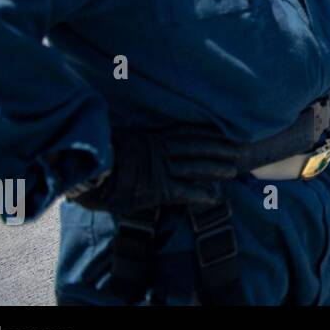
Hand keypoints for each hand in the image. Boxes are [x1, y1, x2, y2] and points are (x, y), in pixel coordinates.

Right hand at [71, 127, 239, 212]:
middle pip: (198, 148)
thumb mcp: (122, 139)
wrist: (90, 172)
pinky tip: (214, 199)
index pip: (187, 133)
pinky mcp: (158, 189)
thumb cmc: (102, 155)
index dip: (208, 133)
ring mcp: (161, 170)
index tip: (224, 130)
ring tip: (233, 172)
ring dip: (215, 169)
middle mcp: (162, 152)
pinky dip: (200, 195)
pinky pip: (183, 192)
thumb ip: (137, 138)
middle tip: (239, 150)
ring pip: (195, 168)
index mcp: (154, 138)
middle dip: (219, 148)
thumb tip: (139, 135)